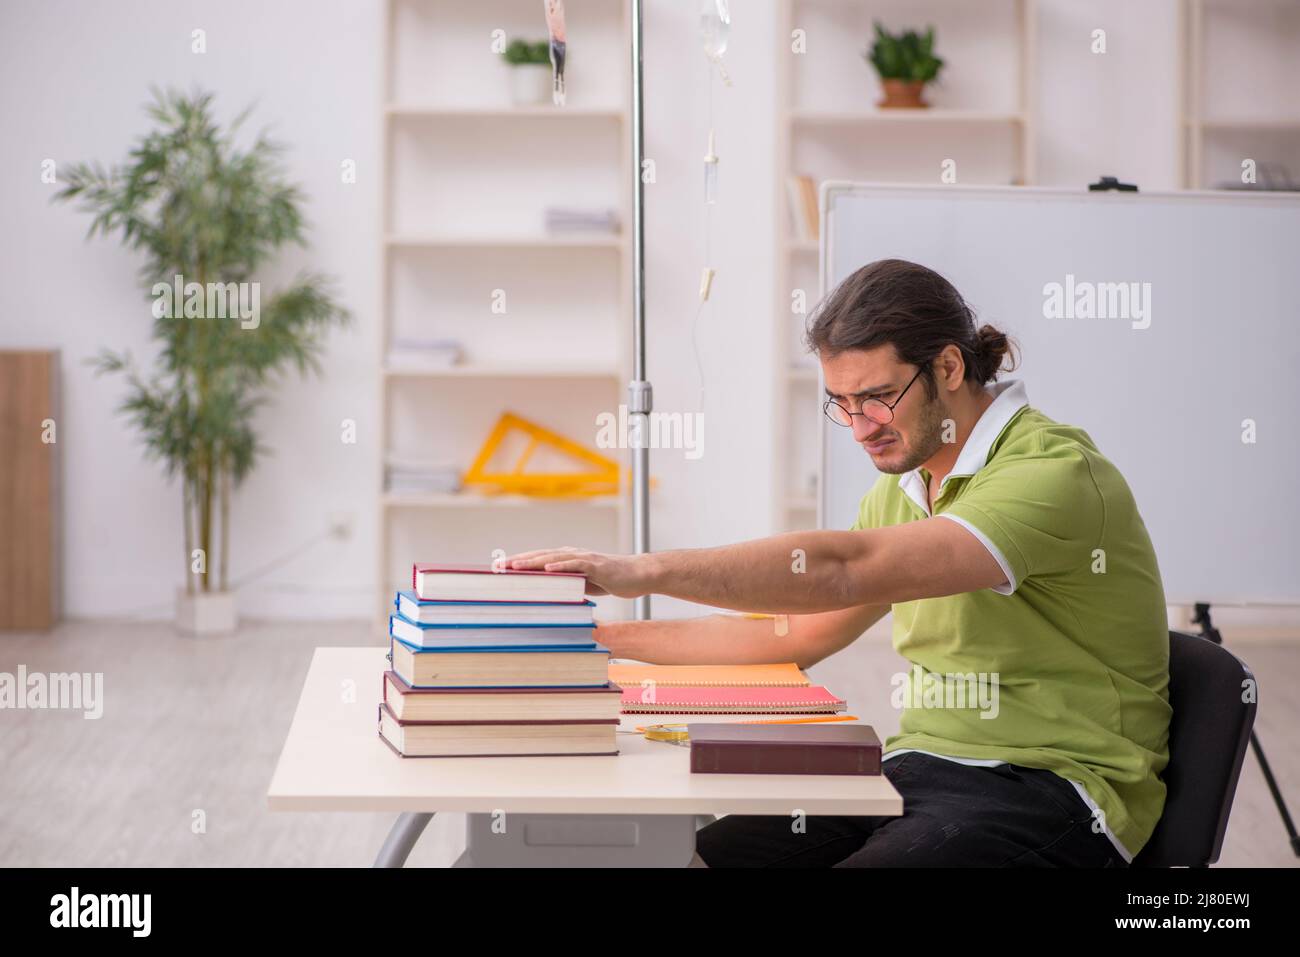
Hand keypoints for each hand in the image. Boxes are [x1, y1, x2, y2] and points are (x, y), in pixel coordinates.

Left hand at [505, 546, 656, 598]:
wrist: (639, 575)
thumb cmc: (613, 580)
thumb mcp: (586, 584)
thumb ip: (569, 586)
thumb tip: (550, 596)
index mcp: (568, 559)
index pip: (539, 560)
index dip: (519, 562)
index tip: (499, 568)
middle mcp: (573, 555)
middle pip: (541, 556)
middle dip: (518, 561)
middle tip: (497, 566)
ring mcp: (585, 558)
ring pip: (554, 558)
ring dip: (533, 562)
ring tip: (515, 566)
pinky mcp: (597, 565)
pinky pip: (576, 564)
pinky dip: (561, 566)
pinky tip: (547, 569)